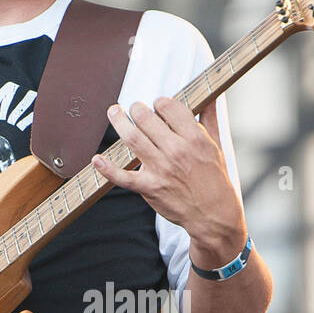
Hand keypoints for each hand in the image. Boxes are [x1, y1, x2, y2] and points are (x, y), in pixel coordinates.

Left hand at [92, 96, 245, 255]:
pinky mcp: (149, 188)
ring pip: (132, 138)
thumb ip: (209, 119)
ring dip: (119, 121)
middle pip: (146, 118)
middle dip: (136, 109)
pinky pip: (123, 177)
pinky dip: (107, 168)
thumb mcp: (216, 146)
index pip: (169, 107)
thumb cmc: (215, 179)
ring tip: (114, 112)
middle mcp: (176, 151)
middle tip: (134, 109)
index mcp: (194, 138)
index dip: (160, 103)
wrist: (213, 215)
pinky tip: (97, 159)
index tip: (157, 106)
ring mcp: (161, 170)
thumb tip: (209, 97)